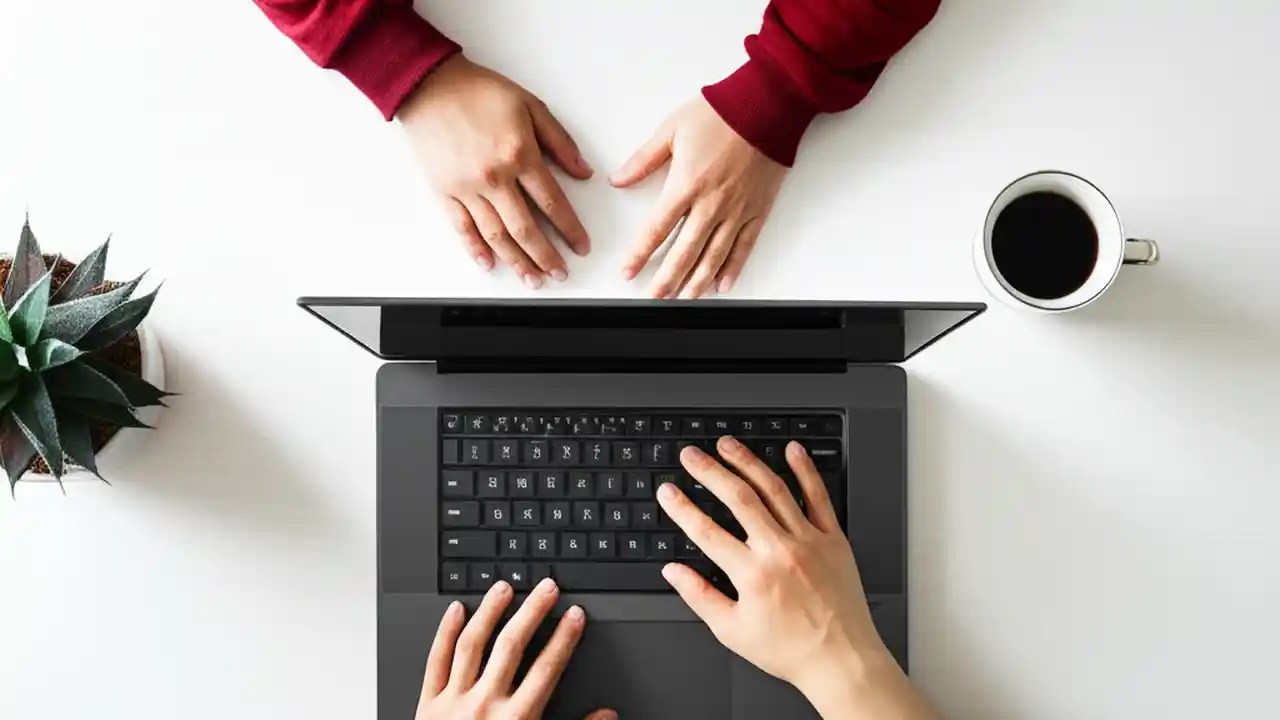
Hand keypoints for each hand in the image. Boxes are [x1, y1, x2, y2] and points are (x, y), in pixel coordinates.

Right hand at [399, 56, 592, 287]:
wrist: (430, 85)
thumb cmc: (479, 92)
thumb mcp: (530, 106)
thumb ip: (560, 141)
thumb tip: (584, 172)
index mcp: (520, 155)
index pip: (553, 203)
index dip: (570, 229)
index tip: (581, 246)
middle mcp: (495, 177)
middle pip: (526, 229)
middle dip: (547, 256)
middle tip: (560, 274)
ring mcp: (467, 188)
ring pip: (497, 235)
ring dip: (517, 262)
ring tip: (532, 279)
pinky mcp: (445, 191)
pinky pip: (463, 228)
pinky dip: (476, 249)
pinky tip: (490, 264)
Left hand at [416, 579, 613, 719]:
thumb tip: (607, 715)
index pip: (547, 669)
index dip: (565, 638)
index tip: (576, 614)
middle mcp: (485, 707)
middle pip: (512, 647)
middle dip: (532, 612)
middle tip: (547, 587)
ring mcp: (453, 703)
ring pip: (472, 645)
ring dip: (490, 612)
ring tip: (505, 588)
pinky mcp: (427, 706)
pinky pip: (435, 661)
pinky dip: (444, 633)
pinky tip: (456, 610)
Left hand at [612, 98, 787, 297]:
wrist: (768, 105)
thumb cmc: (722, 112)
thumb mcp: (671, 128)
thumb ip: (643, 159)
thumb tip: (618, 179)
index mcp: (686, 185)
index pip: (656, 230)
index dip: (639, 255)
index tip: (628, 272)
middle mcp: (711, 205)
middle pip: (684, 253)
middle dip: (666, 280)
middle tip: (654, 296)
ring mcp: (736, 211)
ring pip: (713, 257)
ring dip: (696, 282)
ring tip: (684, 298)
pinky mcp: (758, 210)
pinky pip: (744, 247)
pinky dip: (732, 268)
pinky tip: (721, 284)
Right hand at [658, 438, 936, 719]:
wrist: (841, 660)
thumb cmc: (790, 649)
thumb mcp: (733, 631)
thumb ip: (699, 596)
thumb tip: (673, 572)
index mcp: (752, 575)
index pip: (706, 531)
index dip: (682, 508)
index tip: (668, 491)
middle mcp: (780, 551)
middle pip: (738, 498)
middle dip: (709, 472)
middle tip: (691, 455)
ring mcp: (809, 541)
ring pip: (774, 489)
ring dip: (747, 462)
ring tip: (727, 445)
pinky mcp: (833, 539)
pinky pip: (818, 497)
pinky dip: (805, 470)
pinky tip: (791, 450)